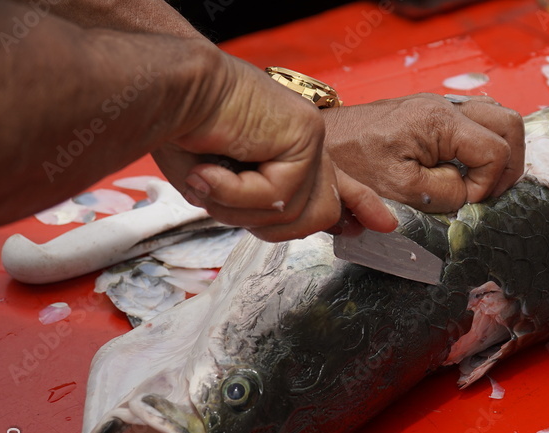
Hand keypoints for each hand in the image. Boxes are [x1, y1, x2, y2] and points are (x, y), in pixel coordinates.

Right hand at [153, 53, 395, 241]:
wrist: (165, 92)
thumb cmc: (181, 131)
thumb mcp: (222, 185)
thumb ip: (262, 205)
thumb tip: (297, 220)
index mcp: (288, 151)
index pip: (336, 184)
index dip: (359, 205)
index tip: (383, 225)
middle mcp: (306, 143)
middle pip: (319, 215)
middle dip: (267, 223)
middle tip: (216, 192)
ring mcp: (310, 137)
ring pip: (299, 214)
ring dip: (242, 209)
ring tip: (208, 176)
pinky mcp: (307, 134)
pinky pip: (281, 196)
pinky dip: (237, 193)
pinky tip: (212, 169)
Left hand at [320, 93, 524, 211]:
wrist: (321, 143)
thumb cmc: (353, 164)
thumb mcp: (401, 188)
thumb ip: (446, 192)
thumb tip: (469, 192)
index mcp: (440, 121)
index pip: (496, 151)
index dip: (487, 184)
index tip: (464, 202)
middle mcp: (444, 106)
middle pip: (509, 124)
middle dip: (508, 164)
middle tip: (486, 193)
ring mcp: (439, 106)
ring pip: (497, 119)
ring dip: (498, 153)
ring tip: (479, 183)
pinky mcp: (431, 114)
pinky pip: (476, 123)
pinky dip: (482, 147)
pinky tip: (464, 171)